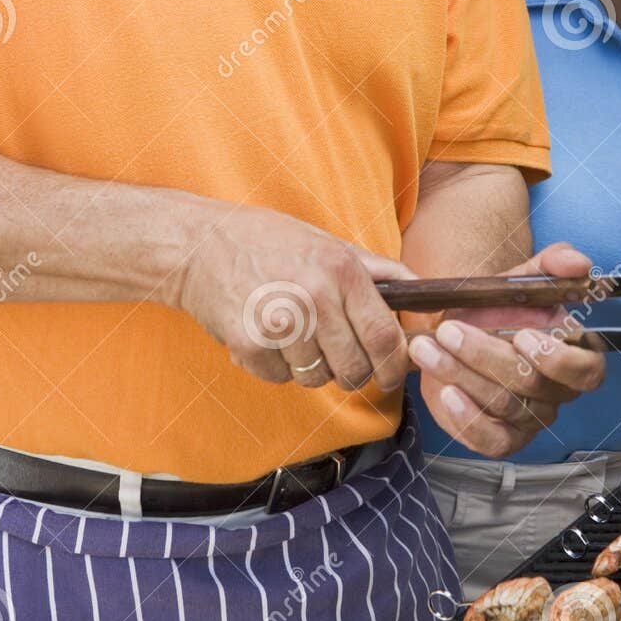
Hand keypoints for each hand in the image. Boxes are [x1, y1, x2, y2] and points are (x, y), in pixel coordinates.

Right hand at [174, 203, 413, 390]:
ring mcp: (280, 324)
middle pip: (354, 368)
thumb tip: (421, 292)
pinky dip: (276, 367)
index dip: (395, 365)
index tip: (392, 375)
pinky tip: (265, 336)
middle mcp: (314, 298)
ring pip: (317, 378)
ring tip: (294, 335)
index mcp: (341, 271)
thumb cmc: (267, 242)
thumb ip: (377, 272)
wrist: (199, 245)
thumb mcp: (328, 244)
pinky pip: (280, 378)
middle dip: (353, 374)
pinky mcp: (249, 345)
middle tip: (339, 360)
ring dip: (311, 368)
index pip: (385, 337)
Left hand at [408, 242, 606, 456]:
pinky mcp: (502, 438)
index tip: (522, 335)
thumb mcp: (522, 278)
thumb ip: (553, 263)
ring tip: (427, 347)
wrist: (458, 328)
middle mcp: (558, 393)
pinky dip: (467, 419)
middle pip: (531, 385)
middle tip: (448, 329)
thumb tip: (578, 263)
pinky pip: (491, 441)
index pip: (588, 371)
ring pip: (503, 404)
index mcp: (577, 355)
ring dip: (460, 374)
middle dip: (485, 355)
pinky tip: (445, 392)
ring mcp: (532, 420)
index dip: (559, 359)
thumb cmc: (498, 307)